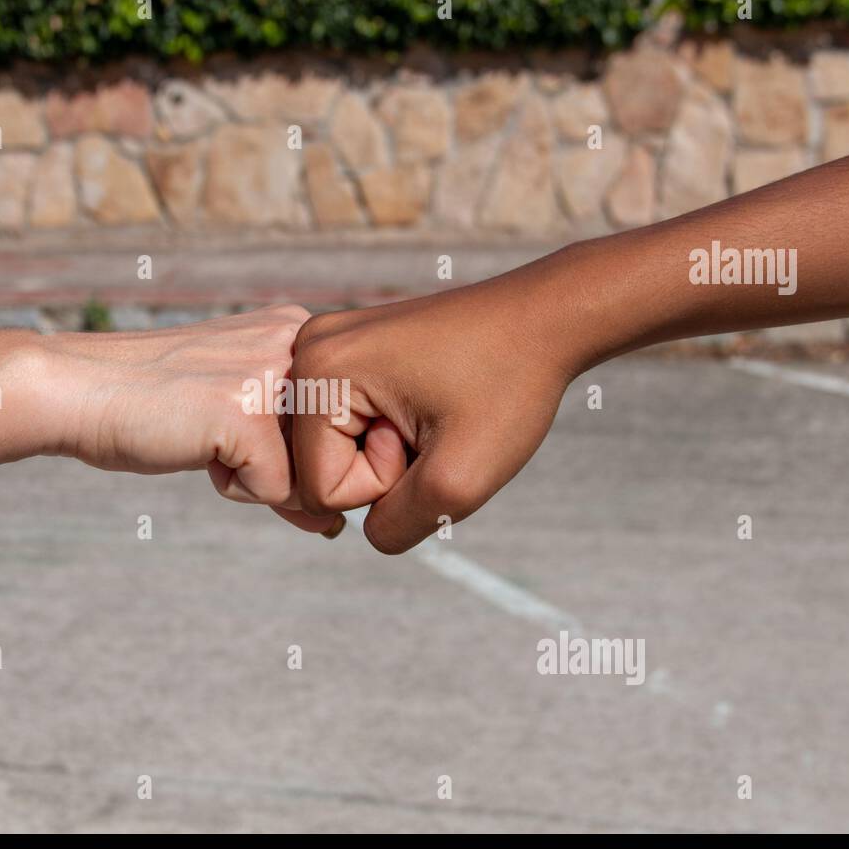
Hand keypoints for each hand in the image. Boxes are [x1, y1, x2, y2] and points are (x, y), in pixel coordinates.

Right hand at [36, 305, 340, 532]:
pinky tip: (194, 445)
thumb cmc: (154, 409)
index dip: (292, 448)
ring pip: (313, 476)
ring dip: (257, 476)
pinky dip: (233, 488)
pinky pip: (278, 492)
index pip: (343, 424)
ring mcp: (275, 376)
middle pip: (334, 452)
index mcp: (299, 330)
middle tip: (216, 431)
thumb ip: (296, 454)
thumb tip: (337, 526)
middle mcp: (298, 342)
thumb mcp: (240, 412)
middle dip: (281, 467)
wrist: (75, 388)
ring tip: (205, 434)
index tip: (235, 423)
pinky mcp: (250, 415)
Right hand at [289, 260, 581, 552]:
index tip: (426, 434)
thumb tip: (364, 529)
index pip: (320, 489)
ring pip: (330, 453)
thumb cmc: (509, 387)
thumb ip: (394, 528)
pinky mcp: (343, 351)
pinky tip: (420, 404)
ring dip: (383, 453)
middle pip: (315, 471)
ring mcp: (322, 347)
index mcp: (320, 371)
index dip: (385, 482)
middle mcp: (306, 350)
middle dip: (380, 469)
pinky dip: (383, 432)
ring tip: (426, 413)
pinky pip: (343, 428)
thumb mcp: (458, 483)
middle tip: (429, 424)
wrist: (542, 319)